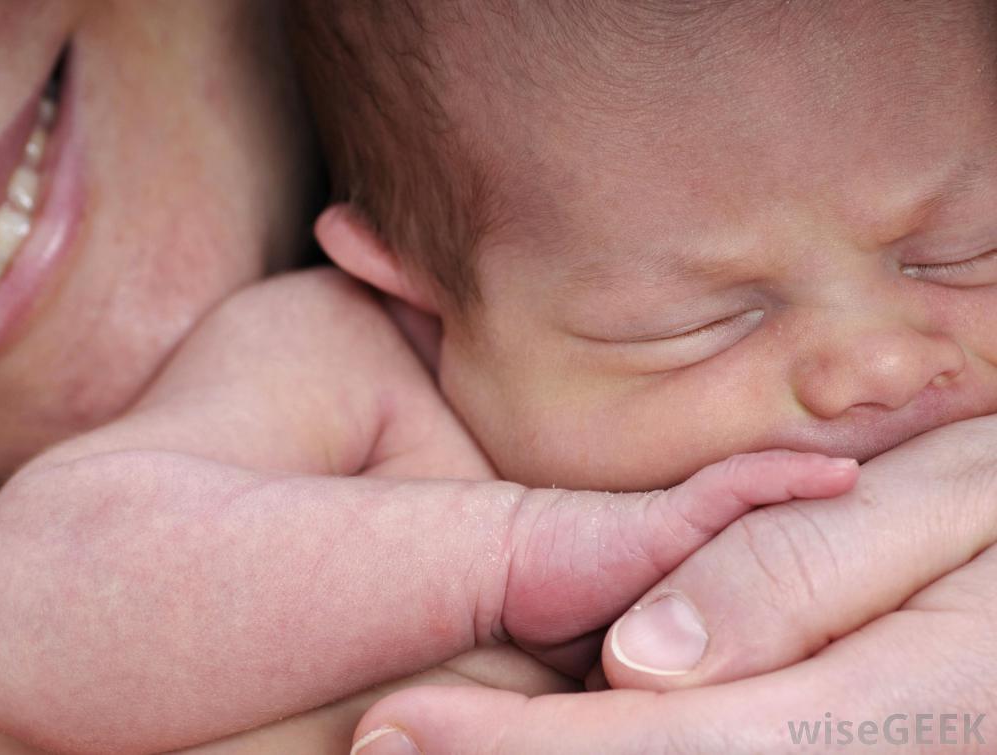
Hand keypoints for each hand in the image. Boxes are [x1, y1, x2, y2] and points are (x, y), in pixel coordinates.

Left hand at [349, 414, 996, 752]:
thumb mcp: (942, 506)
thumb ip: (794, 575)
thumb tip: (639, 660)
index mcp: (884, 712)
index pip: (671, 746)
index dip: (521, 749)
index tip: (396, 729)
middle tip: (382, 749)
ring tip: (433, 740)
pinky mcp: (814, 746)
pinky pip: (704, 752)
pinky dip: (605, 744)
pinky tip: (546, 719)